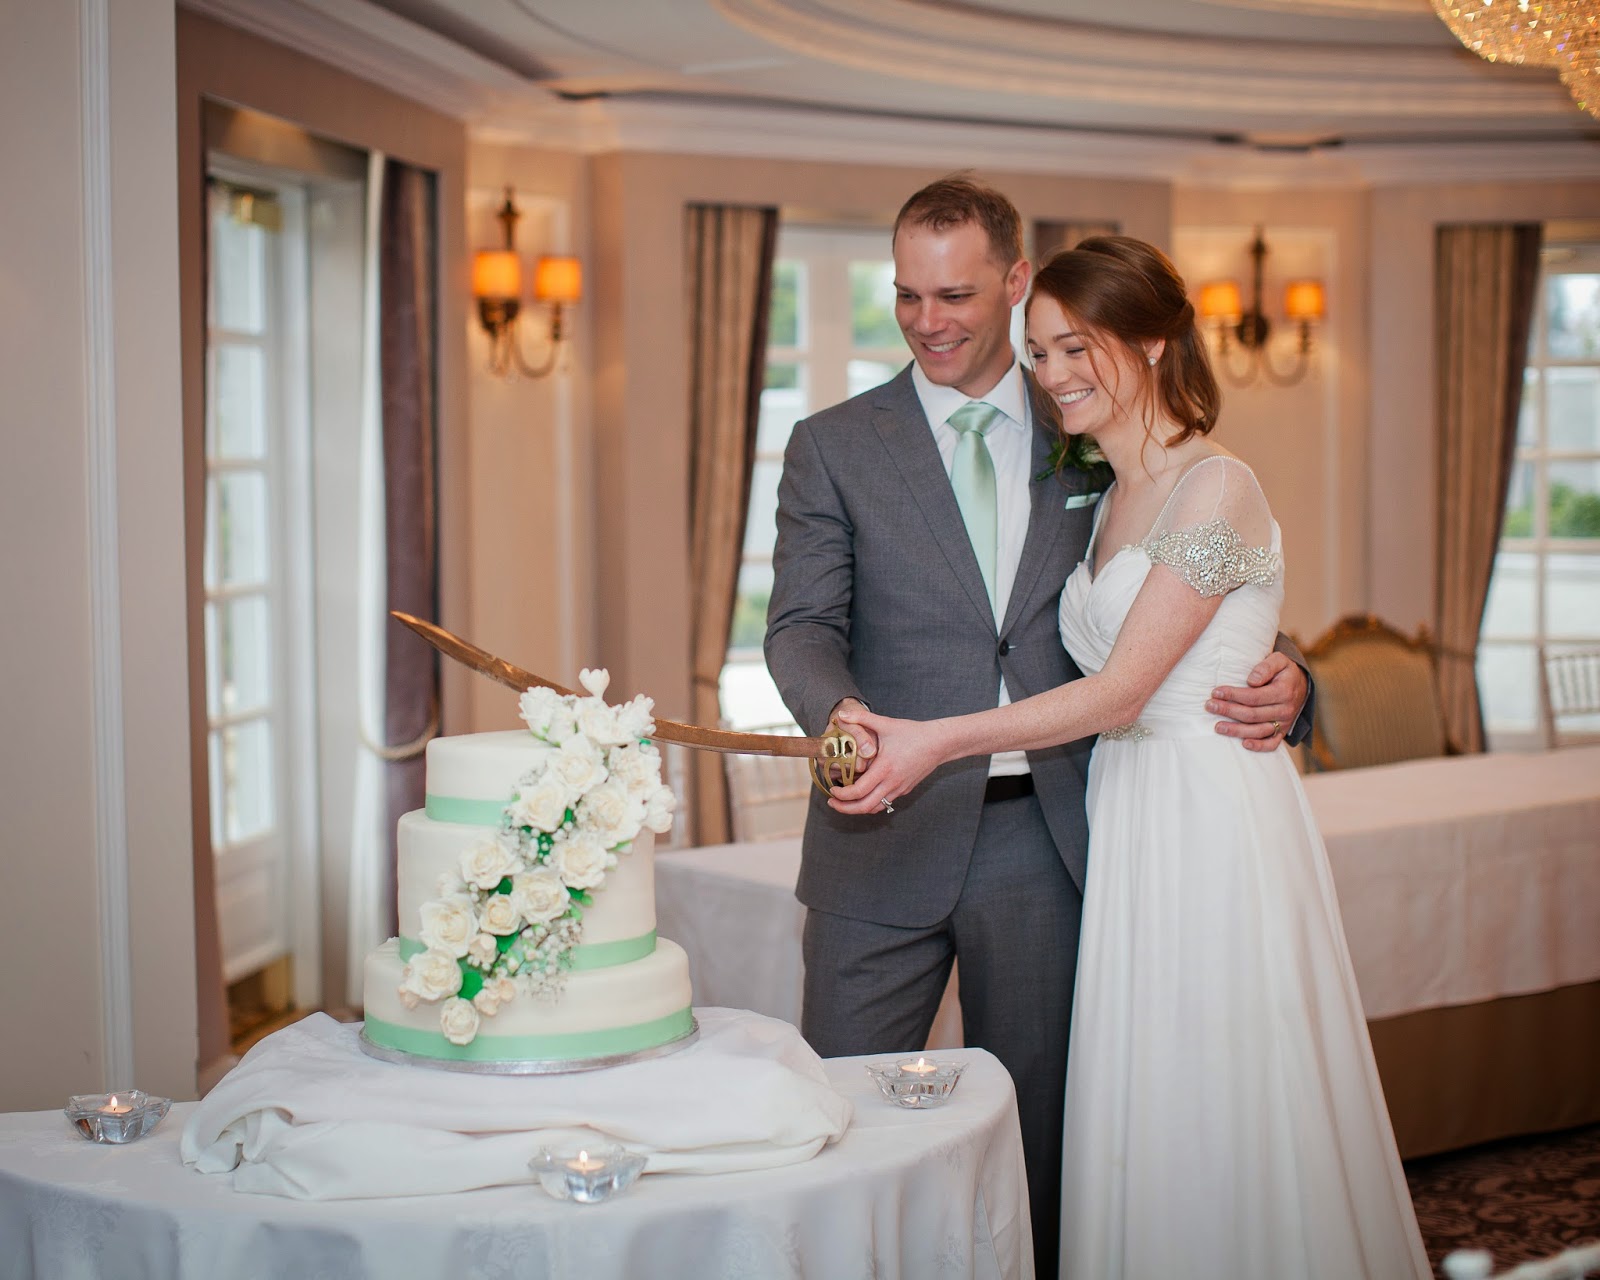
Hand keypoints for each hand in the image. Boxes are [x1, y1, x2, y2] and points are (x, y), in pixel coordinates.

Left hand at [825, 706, 948, 815]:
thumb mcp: (886, 723)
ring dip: (858, 809)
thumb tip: (841, 714)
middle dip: (845, 808)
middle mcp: (892, 783)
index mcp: (885, 769)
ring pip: (875, 808)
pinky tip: (862, 795)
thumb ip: (862, 718)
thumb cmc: (913, 732)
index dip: (842, 795)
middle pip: (865, 807)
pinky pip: (885, 802)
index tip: (831, 790)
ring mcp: (899, 789)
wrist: (940, 743)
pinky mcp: (904, 789)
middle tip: (832, 803)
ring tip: (844, 802)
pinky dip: (870, 803)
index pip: (858, 791)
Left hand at [1207, 651, 1306, 752]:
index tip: (1215, 692)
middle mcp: (1285, 709)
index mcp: (1284, 691)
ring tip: (1218, 727)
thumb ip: (1266, 667)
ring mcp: (1284, 723)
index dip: (1233, 695)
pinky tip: (1243, 744)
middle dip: (1229, 711)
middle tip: (1209, 706)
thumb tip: (1252, 680)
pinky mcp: (1282, 732)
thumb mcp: (1279, 660)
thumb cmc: (1283, 671)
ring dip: (1237, 730)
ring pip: (1259, 731)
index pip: (1254, 696)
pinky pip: (1272, 744)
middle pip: (1252, 714)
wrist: (1300, 684)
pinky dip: (1259, 746)